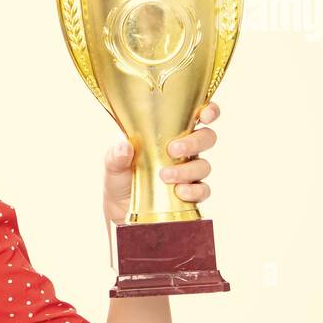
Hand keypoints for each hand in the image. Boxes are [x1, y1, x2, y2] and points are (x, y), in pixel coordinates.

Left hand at [103, 101, 219, 224]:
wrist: (120, 211)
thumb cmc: (121, 179)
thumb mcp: (114, 164)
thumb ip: (117, 155)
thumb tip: (124, 146)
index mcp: (169, 135)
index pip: (196, 116)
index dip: (208, 111)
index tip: (205, 115)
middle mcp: (184, 152)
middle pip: (206, 138)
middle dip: (194, 142)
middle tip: (172, 150)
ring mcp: (189, 173)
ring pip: (204, 166)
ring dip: (187, 170)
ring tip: (165, 175)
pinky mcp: (190, 194)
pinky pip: (202, 191)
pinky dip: (193, 191)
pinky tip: (179, 192)